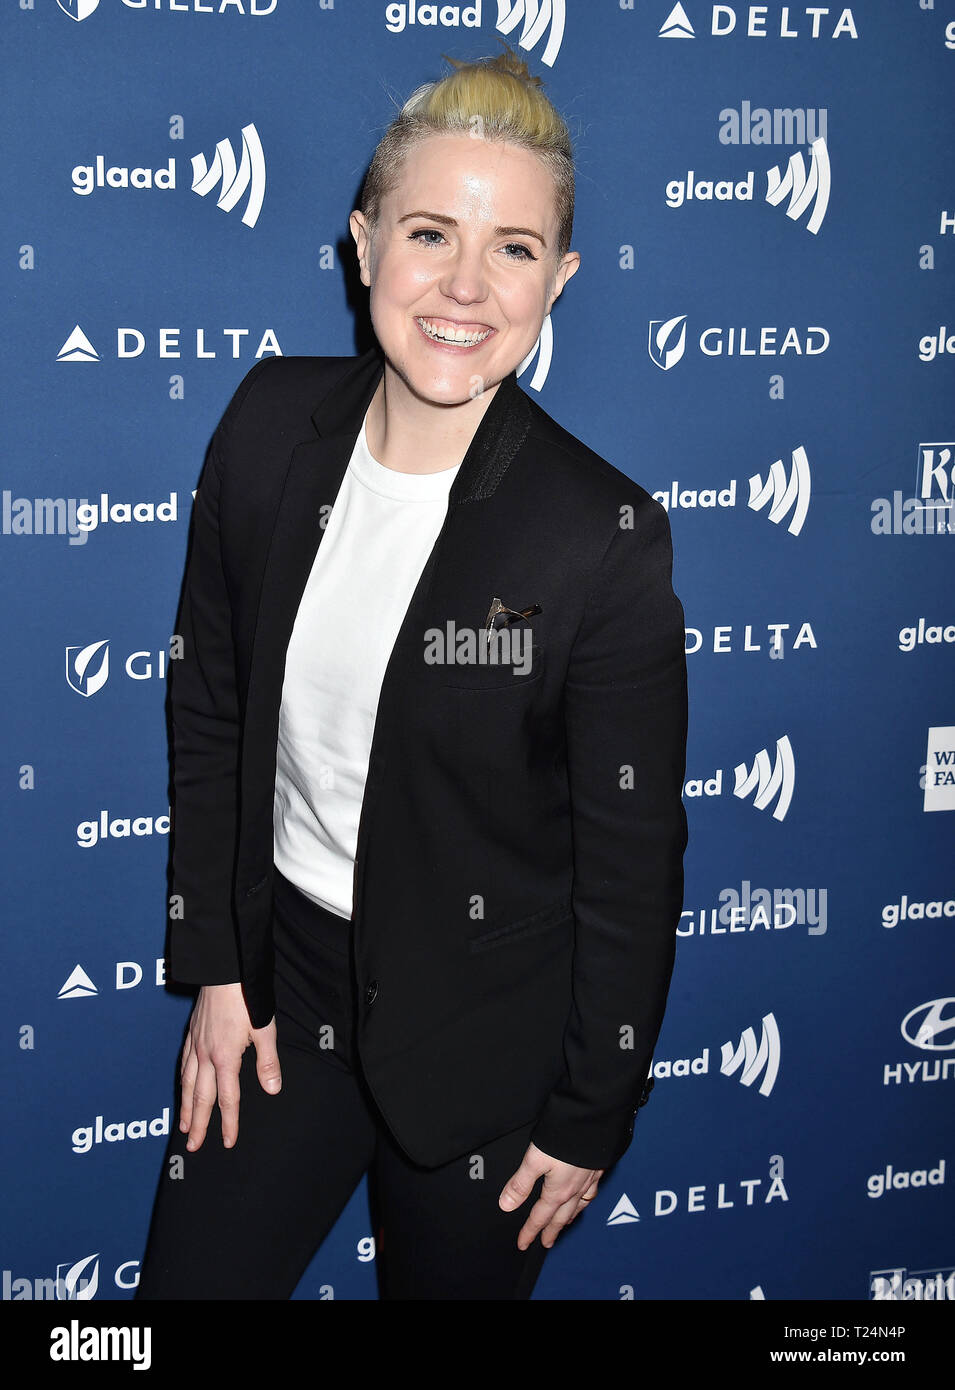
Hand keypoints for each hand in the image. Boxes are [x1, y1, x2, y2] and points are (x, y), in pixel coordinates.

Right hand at [179, 983, 281, 1151]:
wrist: (225, 969)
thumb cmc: (247, 996)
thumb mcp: (265, 1028)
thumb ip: (267, 1061)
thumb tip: (271, 1089)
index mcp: (225, 1057)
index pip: (227, 1098)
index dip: (228, 1122)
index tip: (228, 1142)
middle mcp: (206, 1054)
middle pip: (200, 1097)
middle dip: (197, 1124)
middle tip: (193, 1146)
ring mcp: (195, 1043)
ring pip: (187, 1082)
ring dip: (185, 1106)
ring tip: (182, 1125)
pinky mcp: (191, 1032)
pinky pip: (183, 1062)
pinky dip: (181, 1080)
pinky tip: (182, 1085)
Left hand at [498, 1141, 602, 1249]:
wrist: (593, 1121)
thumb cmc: (564, 1138)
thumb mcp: (534, 1160)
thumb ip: (520, 1184)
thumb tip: (506, 1205)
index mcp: (558, 1191)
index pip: (540, 1217)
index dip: (530, 1231)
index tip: (523, 1243)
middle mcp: (575, 1189)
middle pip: (560, 1217)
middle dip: (551, 1231)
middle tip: (546, 1243)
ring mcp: (588, 1180)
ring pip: (578, 1207)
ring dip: (569, 1218)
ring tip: (565, 1224)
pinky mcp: (598, 1168)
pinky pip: (592, 1192)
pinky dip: (587, 1200)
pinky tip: (587, 1196)